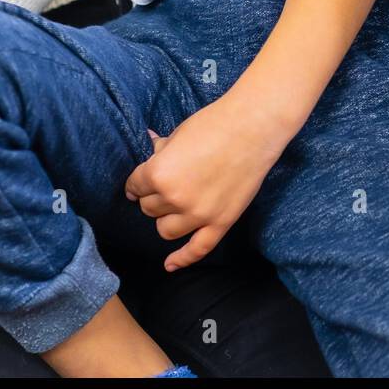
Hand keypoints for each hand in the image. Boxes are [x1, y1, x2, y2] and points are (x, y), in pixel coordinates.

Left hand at [124, 93, 290, 271]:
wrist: (254, 127)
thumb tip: (152, 147)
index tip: (140, 183)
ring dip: (166, 219)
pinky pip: (197, 249)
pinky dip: (182, 259)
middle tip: (165, 186)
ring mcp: (198, 214)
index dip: (137, 183)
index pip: (135, 186)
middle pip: (149, 209)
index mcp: (159, 173)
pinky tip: (170, 265)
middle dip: (153, 197)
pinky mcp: (220, 222)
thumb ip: (162, 150)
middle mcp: (174, 198)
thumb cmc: (215, 124)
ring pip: (166, 230)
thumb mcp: (180, 134)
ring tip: (175, 206)